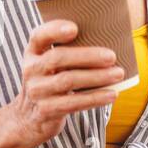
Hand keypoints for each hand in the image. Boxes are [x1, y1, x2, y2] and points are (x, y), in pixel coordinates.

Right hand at [7, 18, 126, 147]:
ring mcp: (37, 91)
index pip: (39, 36)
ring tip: (118, 73)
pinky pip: (73, 103)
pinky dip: (95, 98)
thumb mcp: (49, 65)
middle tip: (112, 56)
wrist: (29, 119)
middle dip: (87, 56)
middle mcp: (31, 70)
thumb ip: (66, 51)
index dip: (54, 30)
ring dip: (97, 77)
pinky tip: (112, 94)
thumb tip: (108, 37)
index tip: (74, 28)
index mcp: (33, 53)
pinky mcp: (46, 110)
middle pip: (58, 58)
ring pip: (68, 80)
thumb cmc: (50, 84)